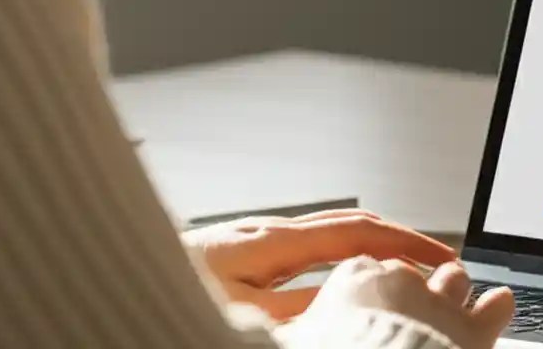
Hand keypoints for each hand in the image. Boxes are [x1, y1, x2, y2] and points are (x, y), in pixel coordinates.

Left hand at [183, 209, 455, 321]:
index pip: (356, 230)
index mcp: (269, 239)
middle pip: (349, 227)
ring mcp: (249, 241)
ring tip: (403, 276)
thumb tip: (354, 298)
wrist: (100, 271)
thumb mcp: (239, 314)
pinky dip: (339, 265)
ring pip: (327, 240)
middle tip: (439, 267)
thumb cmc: (158, 293)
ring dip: (371, 253)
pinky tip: (342, 287)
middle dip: (399, 243)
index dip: (406, 242)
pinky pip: (302, 255)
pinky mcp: (235, 257)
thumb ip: (299, 307)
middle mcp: (263, 232)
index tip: (443, 258)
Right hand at [303, 256, 514, 348]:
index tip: (365, 309)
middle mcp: (399, 279)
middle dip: (410, 291)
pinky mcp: (475, 327)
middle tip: (406, 316)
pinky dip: (498, 305)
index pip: (364, 271)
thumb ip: (299, 334)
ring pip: (455, 279)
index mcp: (353, 279)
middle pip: (411, 272)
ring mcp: (440, 300)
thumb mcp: (298, 343)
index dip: (367, 292)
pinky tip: (498, 306)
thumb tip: (268, 336)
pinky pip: (498, 304)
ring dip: (454, 291)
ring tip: (452, 307)